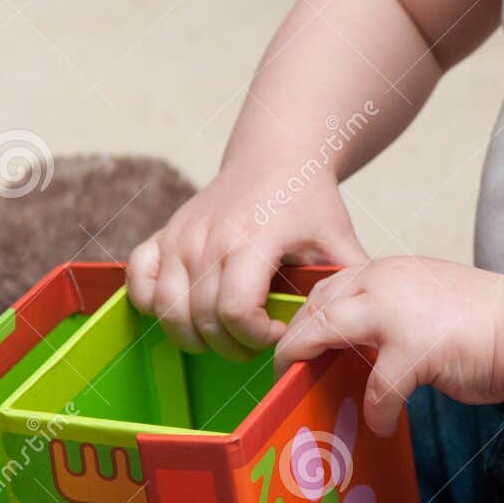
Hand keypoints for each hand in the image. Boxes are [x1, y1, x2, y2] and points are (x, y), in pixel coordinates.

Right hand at [126, 164, 367, 361]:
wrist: (278, 157)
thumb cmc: (310, 201)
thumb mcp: (338, 237)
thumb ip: (350, 278)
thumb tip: (365, 320)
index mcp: (255, 237)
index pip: (234, 310)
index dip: (254, 337)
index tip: (278, 334)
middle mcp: (209, 236)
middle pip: (201, 319)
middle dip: (229, 345)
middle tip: (256, 342)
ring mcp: (180, 235)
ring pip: (166, 309)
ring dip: (193, 335)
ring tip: (226, 333)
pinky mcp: (162, 234)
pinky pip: (138, 282)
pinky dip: (153, 305)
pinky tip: (186, 309)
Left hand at [273, 257, 503, 436]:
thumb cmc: (484, 320)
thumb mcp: (425, 298)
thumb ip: (390, 310)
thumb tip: (357, 344)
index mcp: (391, 269)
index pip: (330, 285)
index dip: (308, 316)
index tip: (300, 342)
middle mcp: (387, 281)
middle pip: (317, 305)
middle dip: (295, 340)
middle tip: (288, 371)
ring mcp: (397, 313)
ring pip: (325, 330)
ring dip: (306, 363)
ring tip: (303, 393)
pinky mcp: (414, 348)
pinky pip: (377, 388)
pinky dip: (375, 412)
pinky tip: (380, 424)